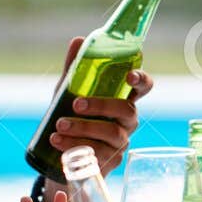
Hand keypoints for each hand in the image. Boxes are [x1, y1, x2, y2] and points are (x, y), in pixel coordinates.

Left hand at [46, 37, 153, 174]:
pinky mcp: (111, 161)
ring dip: (82, 128)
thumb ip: (74, 69)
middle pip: (126, 109)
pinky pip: (98, 153)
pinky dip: (75, 146)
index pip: (143, 87)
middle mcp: (127, 120)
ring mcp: (121, 141)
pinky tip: (58, 142)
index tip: (128, 76)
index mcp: (122, 98)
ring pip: (110, 133)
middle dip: (101, 105)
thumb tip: (78, 40)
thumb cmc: (71, 118)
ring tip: (58, 126)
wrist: (60, 155)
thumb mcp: (68, 92)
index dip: (141, 79)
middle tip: (76, 104)